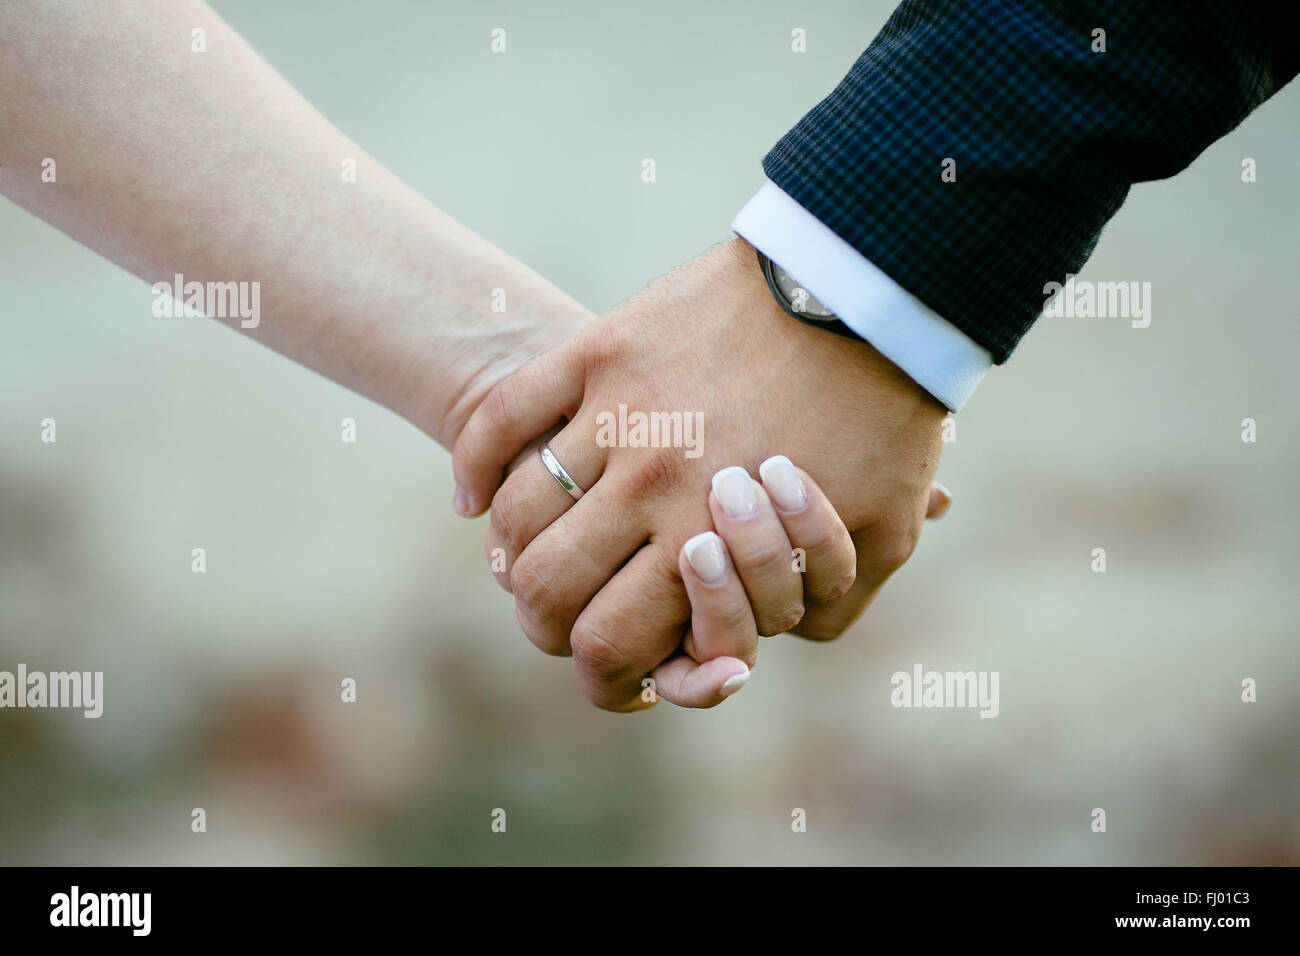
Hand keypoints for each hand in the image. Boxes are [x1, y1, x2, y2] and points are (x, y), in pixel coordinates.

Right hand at [453, 238, 948, 710]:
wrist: (869, 287)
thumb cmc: (885, 416)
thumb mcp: (883, 534)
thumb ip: (823, 609)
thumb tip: (755, 648)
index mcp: (711, 543)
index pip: (609, 649)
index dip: (601, 676)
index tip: (614, 668)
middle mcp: (649, 487)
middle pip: (542, 591)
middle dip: (544, 622)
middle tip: (563, 616)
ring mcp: (616, 413)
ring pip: (515, 513)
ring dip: (510, 551)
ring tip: (523, 556)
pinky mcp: (601, 349)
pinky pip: (504, 416)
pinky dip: (474, 466)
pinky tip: (472, 500)